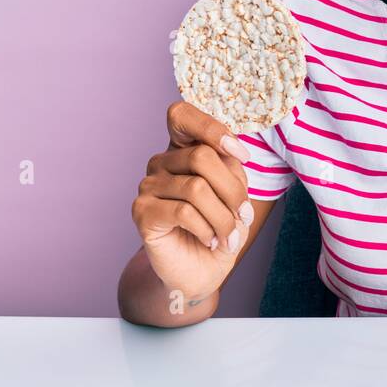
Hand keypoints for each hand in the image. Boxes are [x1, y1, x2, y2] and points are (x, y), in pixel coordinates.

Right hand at [131, 101, 255, 299]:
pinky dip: (207, 229)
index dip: (212, 129)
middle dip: (233, 191)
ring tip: (229, 237)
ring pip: (197, 188)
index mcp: (182, 149)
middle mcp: (161, 162)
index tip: (242, 156)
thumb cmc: (219, 228)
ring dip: (224, 218)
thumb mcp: (234, 194)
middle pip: (202, 156)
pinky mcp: (142, 211)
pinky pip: (183, 211)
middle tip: (244, 217)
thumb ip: (230, 169)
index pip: (181, 115)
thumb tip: (233, 155)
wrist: (199, 271)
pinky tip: (210, 240)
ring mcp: (148, 185)